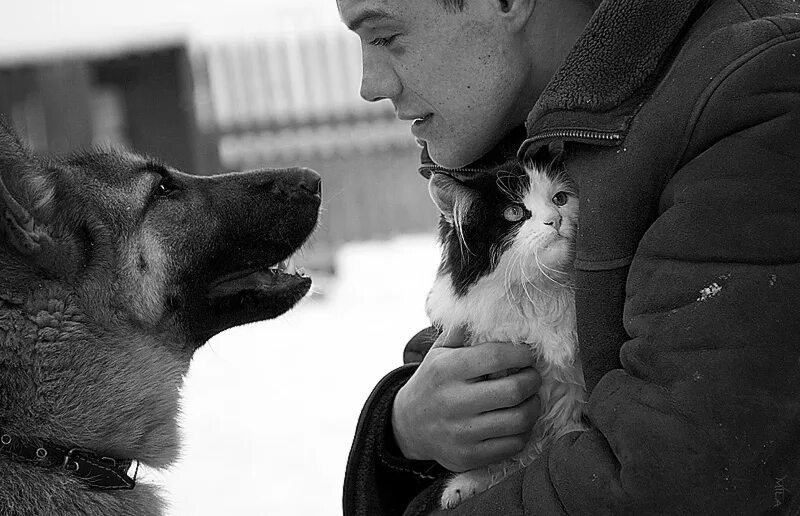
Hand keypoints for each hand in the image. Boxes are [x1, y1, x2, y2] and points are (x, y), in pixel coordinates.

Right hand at [391, 326, 541, 471]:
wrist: (408, 426)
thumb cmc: (433, 382)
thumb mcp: (439, 352)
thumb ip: (462, 331)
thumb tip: (486, 308)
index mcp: (446, 370)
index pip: (496, 357)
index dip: (521, 353)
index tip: (527, 353)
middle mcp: (453, 402)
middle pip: (513, 390)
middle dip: (532, 380)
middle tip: (533, 376)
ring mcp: (461, 433)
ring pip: (518, 420)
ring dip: (533, 406)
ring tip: (530, 398)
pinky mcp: (469, 456)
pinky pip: (513, 445)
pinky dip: (523, 431)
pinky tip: (518, 420)